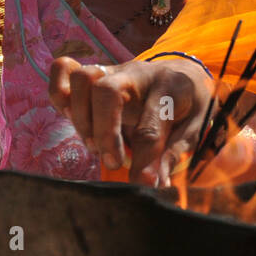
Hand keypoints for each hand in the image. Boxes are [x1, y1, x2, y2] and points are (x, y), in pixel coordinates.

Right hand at [48, 56, 213, 186]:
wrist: (183, 73)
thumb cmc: (189, 106)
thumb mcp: (196, 129)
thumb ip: (175, 154)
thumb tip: (156, 186)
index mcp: (170, 87)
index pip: (150, 125)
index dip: (144, 160)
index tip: (141, 184)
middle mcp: (137, 73)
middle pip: (107, 91)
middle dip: (103, 133)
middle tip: (112, 162)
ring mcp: (112, 70)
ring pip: (83, 78)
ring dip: (81, 117)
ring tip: (95, 144)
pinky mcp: (93, 73)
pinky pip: (63, 69)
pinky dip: (59, 92)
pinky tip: (72, 117)